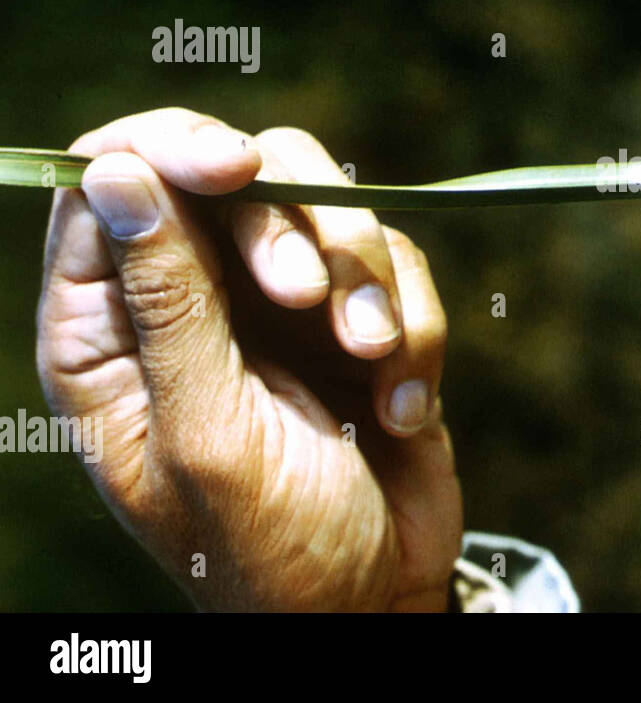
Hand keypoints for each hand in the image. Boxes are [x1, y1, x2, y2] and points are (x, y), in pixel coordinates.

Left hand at [36, 109, 462, 610]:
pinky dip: (413, 332)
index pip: (115, 183)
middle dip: (290, 230)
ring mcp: (285, 307)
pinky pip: (400, 268)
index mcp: (113, 330)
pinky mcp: (364, 317)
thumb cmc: (270, 546)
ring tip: (375, 365)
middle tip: (310, 301)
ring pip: (332, 211)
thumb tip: (117, 171)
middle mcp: (196, 301)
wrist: (378, 602)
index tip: (239, 170)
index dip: (173, 152)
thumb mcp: (208, 430)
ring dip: (367, 284)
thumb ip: (167, 301)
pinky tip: (401, 411)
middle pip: (238, 177)